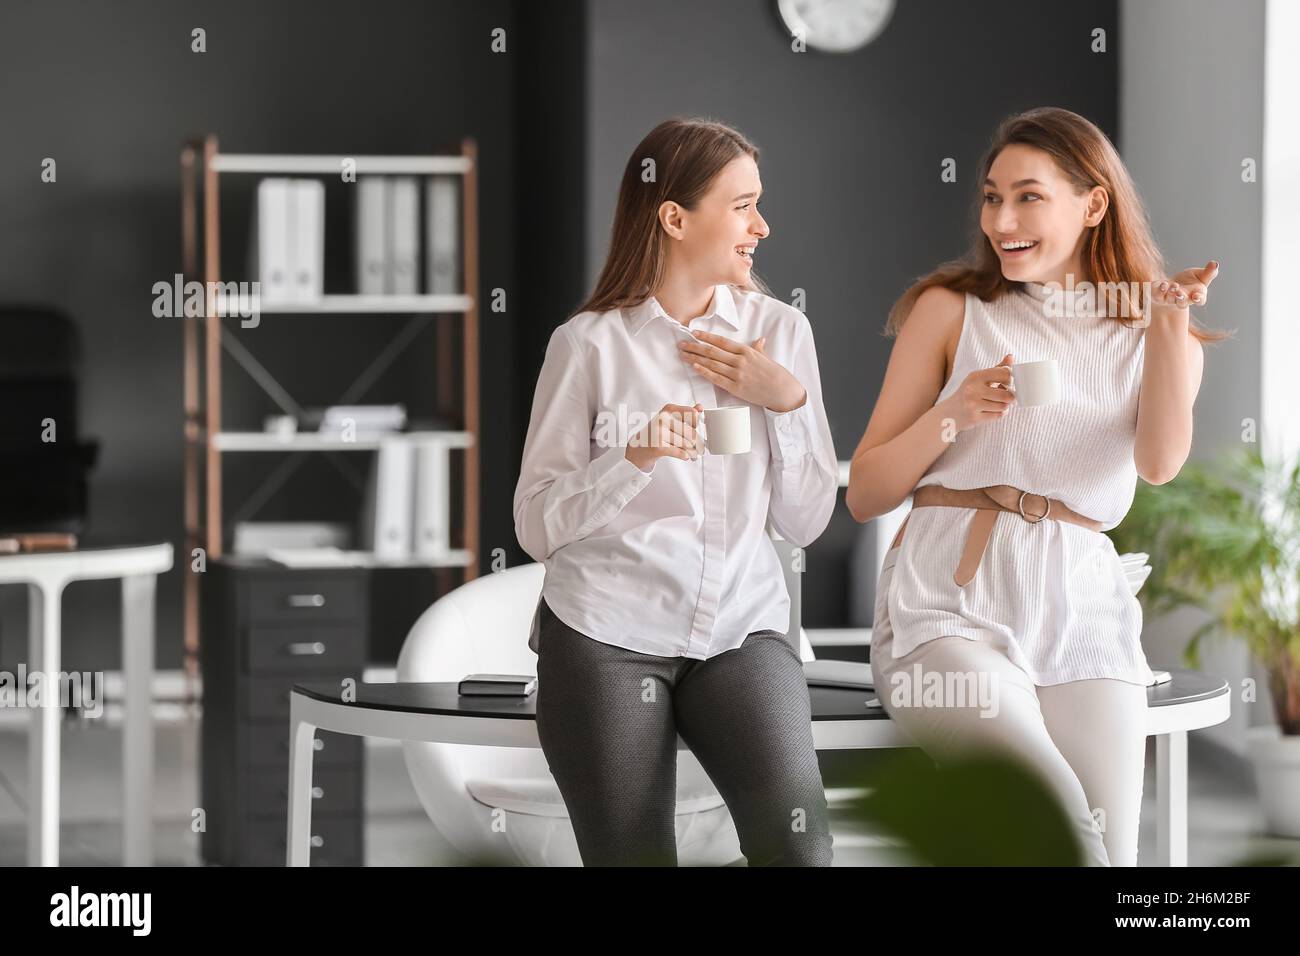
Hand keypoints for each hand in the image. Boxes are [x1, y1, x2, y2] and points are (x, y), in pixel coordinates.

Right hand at [624, 402, 702, 471]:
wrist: (638, 448)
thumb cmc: (657, 432)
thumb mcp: (670, 419)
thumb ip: (686, 413)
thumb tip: (700, 407)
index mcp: (668, 410)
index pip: (693, 414)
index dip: (696, 424)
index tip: (694, 428)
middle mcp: (663, 419)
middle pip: (692, 433)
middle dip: (696, 442)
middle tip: (695, 445)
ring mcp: (660, 433)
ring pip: (688, 444)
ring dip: (692, 451)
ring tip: (690, 451)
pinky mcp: (659, 447)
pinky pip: (682, 453)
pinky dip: (686, 456)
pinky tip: (684, 455)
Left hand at [678, 332, 806, 412]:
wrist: (783, 391)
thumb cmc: (776, 374)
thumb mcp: (766, 358)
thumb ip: (759, 349)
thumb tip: (759, 340)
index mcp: (747, 351)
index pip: (722, 341)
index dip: (706, 336)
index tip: (694, 333)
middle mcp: (740, 361)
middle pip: (713, 352)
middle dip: (695, 347)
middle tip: (682, 344)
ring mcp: (737, 374)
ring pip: (712, 364)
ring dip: (695, 358)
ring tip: (683, 354)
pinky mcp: (736, 388)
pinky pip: (716, 378)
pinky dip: (704, 372)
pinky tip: (695, 366)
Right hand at [936, 352, 1016, 432]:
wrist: (948, 413)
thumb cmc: (968, 393)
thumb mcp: (979, 378)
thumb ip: (996, 368)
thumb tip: (1011, 357)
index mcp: (975, 376)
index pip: (1004, 373)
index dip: (1010, 379)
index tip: (1007, 383)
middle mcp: (973, 389)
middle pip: (1006, 394)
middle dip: (1010, 396)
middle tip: (1007, 396)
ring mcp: (973, 404)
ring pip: (1003, 406)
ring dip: (1004, 406)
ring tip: (998, 403)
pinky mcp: (974, 417)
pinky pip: (998, 415)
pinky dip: (999, 413)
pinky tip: (992, 410)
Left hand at [1150, 260, 1218, 324]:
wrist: (1170, 287)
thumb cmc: (1188, 282)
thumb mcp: (1200, 276)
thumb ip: (1209, 272)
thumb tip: (1215, 263)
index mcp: (1196, 296)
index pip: (1200, 300)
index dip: (1198, 299)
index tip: (1196, 295)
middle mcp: (1182, 300)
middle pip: (1182, 302)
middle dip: (1181, 297)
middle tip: (1180, 292)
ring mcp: (1169, 299)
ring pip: (1170, 299)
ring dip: (1171, 292)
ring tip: (1174, 286)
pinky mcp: (1158, 296)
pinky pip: (1158, 295)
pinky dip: (1160, 290)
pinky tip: (1163, 284)